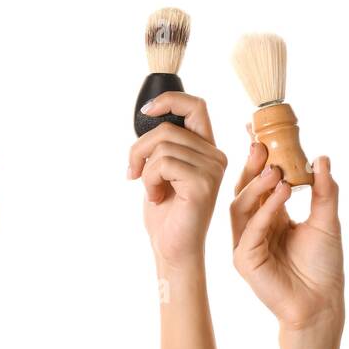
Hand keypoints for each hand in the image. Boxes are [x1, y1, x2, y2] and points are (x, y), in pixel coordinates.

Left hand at [127, 93, 226, 268]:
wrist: (173, 249)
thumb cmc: (166, 213)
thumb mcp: (162, 171)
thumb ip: (163, 145)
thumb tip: (148, 116)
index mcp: (208, 150)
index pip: (196, 106)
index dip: (170, 100)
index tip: (146, 111)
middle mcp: (216, 156)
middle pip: (168, 128)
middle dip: (139, 149)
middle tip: (132, 172)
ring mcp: (212, 169)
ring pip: (162, 146)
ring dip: (144, 169)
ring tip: (150, 190)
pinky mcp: (203, 183)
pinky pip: (162, 164)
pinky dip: (149, 180)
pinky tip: (155, 198)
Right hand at [230, 145, 342, 331]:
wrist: (321, 304)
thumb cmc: (323, 267)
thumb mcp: (327, 220)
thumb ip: (324, 190)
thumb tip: (322, 158)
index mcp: (271, 216)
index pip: (260, 182)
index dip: (258, 158)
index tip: (258, 131)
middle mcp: (254, 227)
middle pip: (245, 189)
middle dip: (252, 166)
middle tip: (261, 144)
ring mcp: (245, 243)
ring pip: (241, 206)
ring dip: (257, 185)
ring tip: (276, 170)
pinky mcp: (244, 259)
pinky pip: (251, 229)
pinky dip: (266, 210)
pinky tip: (281, 194)